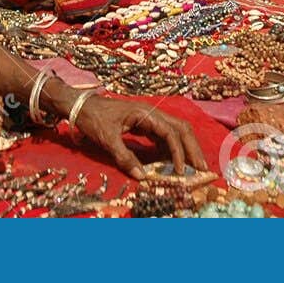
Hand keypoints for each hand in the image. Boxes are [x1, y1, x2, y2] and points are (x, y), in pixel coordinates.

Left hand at [70, 96, 207, 178]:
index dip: (178, 152)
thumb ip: (125, 157)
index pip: (170, 132)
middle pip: (181, 128)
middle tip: (202, 168)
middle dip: (193, 148)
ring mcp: (149, 119)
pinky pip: (165, 136)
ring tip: (196, 166)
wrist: (81, 106)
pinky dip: (174, 148)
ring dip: (187, 147)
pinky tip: (177, 162)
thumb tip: (142, 177)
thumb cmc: (93, 119)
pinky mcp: (145, 126)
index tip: (182, 170)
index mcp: (145, 113)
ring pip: (176, 131)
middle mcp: (151, 114)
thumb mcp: (107, 139)